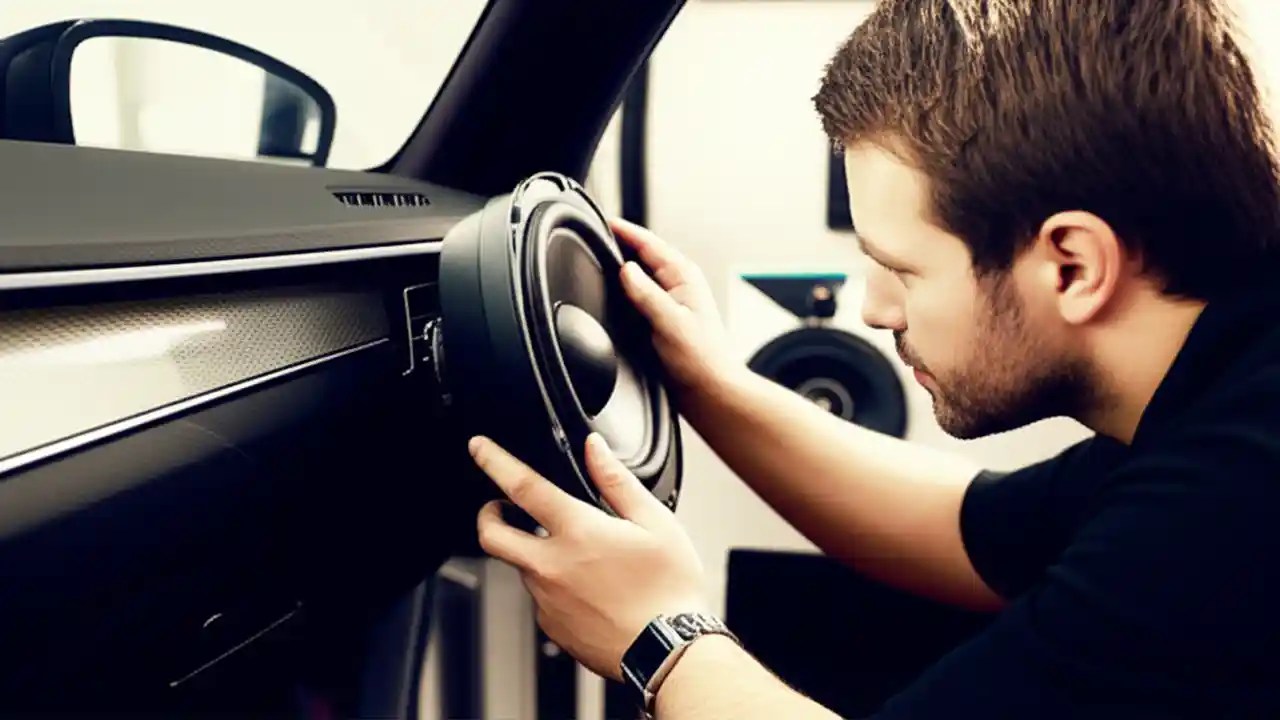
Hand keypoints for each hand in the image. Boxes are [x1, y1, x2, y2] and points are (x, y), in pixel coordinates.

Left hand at [471, 432, 709, 680]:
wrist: (670, 653)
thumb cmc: (669, 590)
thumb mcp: (655, 522)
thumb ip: (617, 480)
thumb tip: (595, 449)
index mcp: (578, 532)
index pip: (523, 487)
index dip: (494, 461)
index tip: (479, 448)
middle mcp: (552, 566)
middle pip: (491, 535)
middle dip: (487, 514)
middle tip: (498, 507)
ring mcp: (547, 600)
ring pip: (521, 567)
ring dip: (533, 554)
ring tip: (576, 555)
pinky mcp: (552, 627)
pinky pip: (541, 598)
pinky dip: (553, 586)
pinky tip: (586, 588)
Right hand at [611, 217, 741, 395]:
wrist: (709, 391)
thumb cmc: (701, 360)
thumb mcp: (670, 323)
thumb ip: (647, 295)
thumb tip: (626, 269)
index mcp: (684, 277)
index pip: (649, 244)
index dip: (625, 231)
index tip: (604, 221)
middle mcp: (678, 285)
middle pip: (643, 255)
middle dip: (621, 244)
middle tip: (595, 234)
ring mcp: (671, 301)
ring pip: (641, 275)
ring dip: (623, 266)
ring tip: (600, 255)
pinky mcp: (663, 318)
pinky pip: (639, 294)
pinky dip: (625, 289)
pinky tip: (613, 292)